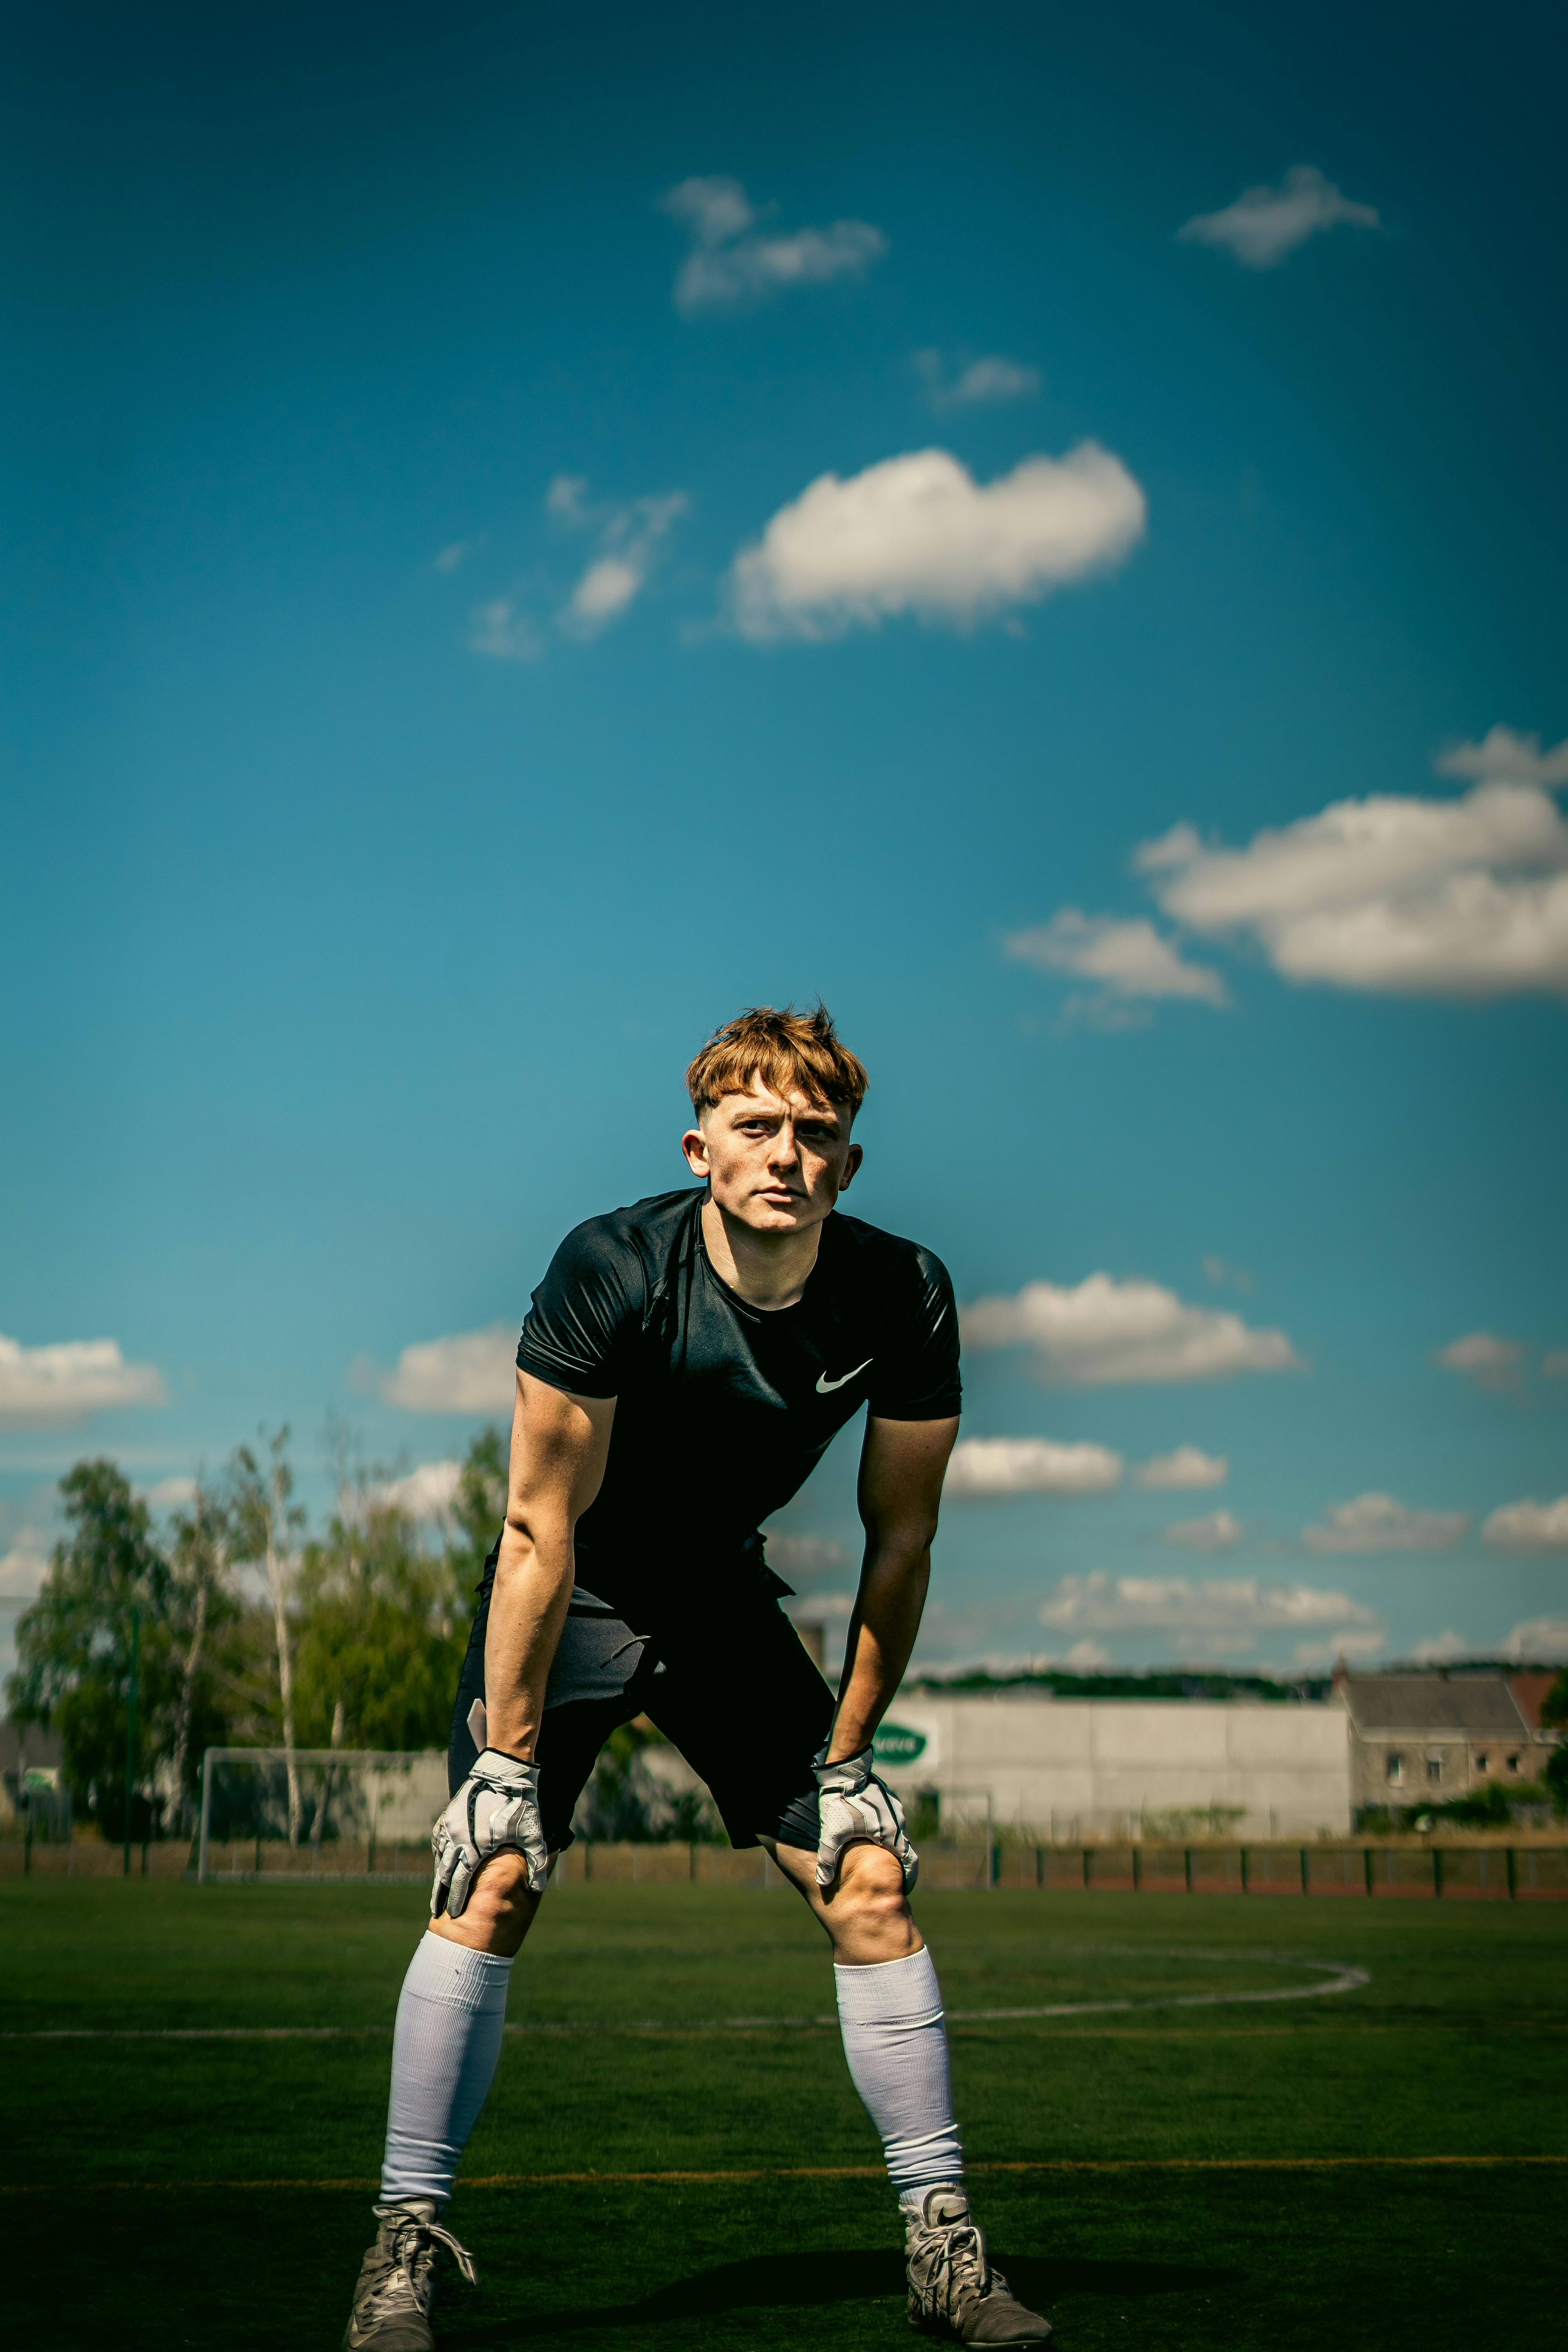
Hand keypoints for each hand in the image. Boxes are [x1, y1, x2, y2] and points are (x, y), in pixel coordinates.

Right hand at [430, 1748, 549, 1918]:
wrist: (504, 1770)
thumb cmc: (520, 1803)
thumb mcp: (533, 1834)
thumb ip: (536, 1863)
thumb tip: (539, 1889)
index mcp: (475, 1847)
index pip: (461, 1881)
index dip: (456, 1899)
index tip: (452, 1915)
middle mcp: (457, 1838)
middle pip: (444, 1873)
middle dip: (441, 1893)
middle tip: (437, 1911)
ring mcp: (450, 1825)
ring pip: (439, 1857)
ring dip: (439, 1875)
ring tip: (437, 1891)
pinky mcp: (448, 1815)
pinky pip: (439, 1840)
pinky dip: (439, 1854)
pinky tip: (441, 1863)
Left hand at [813, 1746, 917, 1892]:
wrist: (844, 1769)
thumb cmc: (839, 1803)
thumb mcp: (832, 1834)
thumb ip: (828, 1860)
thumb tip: (822, 1882)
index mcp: (890, 1834)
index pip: (910, 1862)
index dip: (909, 1877)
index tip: (904, 1888)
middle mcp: (898, 1822)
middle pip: (904, 1848)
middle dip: (898, 1864)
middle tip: (889, 1875)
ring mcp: (895, 1808)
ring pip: (898, 1832)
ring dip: (891, 1844)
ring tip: (879, 1854)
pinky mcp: (889, 1799)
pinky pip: (892, 1819)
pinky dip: (887, 1830)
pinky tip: (872, 1832)